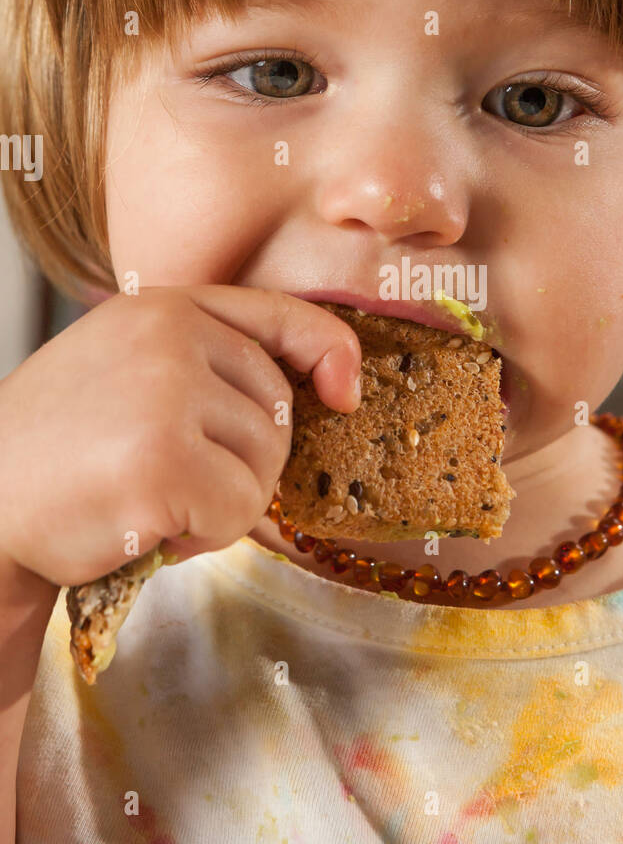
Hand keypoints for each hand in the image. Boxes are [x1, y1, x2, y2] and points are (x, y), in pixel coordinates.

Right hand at [0, 286, 360, 585]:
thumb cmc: (56, 452)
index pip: (279, 316)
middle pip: (279, 408)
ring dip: (223, 503)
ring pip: (266, 463)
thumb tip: (320, 390)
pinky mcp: (164, 461)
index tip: (344, 392)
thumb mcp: (125, 370)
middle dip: (242, 461)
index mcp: (161, 307)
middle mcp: (168, 337)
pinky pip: (240, 510)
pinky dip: (206, 536)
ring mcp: (166, 395)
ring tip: (152, 501)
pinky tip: (149, 527)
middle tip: (171, 479)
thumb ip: (202, 361)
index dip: (327, 352)